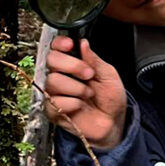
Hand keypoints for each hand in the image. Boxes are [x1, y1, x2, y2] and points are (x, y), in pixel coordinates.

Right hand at [43, 36, 127, 150]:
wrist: (113, 122)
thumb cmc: (110, 99)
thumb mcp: (108, 75)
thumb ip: (94, 59)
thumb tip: (83, 43)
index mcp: (72, 64)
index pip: (56, 47)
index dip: (60, 44)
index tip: (70, 45)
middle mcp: (61, 76)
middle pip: (51, 60)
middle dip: (73, 65)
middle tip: (89, 74)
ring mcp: (54, 93)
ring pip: (53, 81)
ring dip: (77, 88)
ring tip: (88, 94)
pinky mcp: (52, 110)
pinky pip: (56, 101)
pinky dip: (74, 103)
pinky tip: (81, 106)